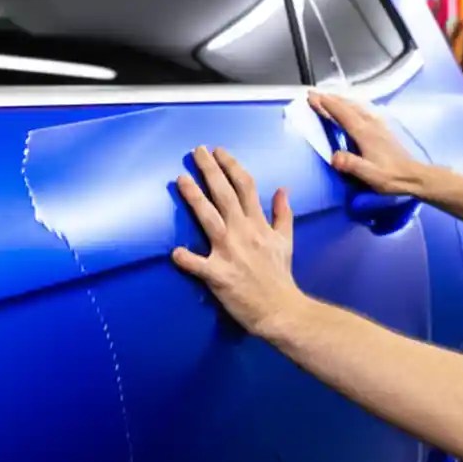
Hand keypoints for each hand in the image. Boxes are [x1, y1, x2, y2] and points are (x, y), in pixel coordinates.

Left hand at [171, 146, 305, 334]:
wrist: (281, 310)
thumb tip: (282, 189)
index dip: (231, 166)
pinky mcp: (218, 275)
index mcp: (258, 224)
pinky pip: (198, 265)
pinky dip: (187, 259)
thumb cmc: (280, 276)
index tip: (218, 151)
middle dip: (210, 170)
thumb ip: (283, 214)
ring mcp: (229, 253)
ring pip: (209, 219)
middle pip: (225, 194)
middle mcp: (243, 233)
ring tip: (181, 179)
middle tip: (197, 151)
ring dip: (195, 198)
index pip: (245, 186)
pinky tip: (175, 252)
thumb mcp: (287, 241)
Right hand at [307, 92, 424, 195]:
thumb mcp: (369, 174)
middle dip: (330, 99)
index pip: (342, 114)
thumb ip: (351, 164)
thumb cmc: (390, 176)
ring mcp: (378, 125)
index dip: (326, 105)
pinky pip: (363, 111)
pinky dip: (352, 105)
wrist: (414, 176)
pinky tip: (353, 107)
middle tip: (314, 93)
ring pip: (356, 107)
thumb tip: (334, 156)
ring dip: (341, 100)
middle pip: (348, 106)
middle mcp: (371, 124)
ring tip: (329, 97)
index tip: (312, 96)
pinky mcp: (383, 129)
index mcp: (364, 133)